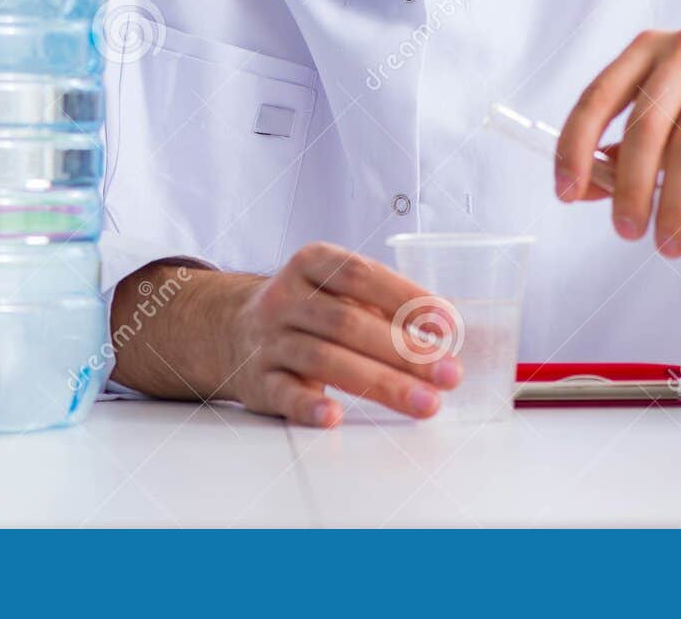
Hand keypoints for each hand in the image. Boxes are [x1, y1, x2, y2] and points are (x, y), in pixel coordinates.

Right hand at [217, 243, 463, 426]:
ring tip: (425, 403)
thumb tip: (440, 333)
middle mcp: (287, 298)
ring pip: (324, 358)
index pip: (360, 275)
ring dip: (381, 383)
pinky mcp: (259, 381)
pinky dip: (309, 405)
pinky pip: (284, 393)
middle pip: (348, 322)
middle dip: (404, 351)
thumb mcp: (336, 289)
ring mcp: (270, 340)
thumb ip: (381, 304)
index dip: (405, 297)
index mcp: (311, 264)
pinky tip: (336, 417)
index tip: (446, 325)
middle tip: (449, 375)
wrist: (232, 330)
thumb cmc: (308, 310)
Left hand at [555, 27, 680, 255]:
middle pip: (645, 126)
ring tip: (672, 239)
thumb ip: (623, 151)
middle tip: (628, 234)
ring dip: (676, 200)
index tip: (566, 194)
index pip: (597, 97)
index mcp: (646, 50)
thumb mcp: (669, 122)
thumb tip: (581, 189)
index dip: (575, 147)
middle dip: (631, 188)